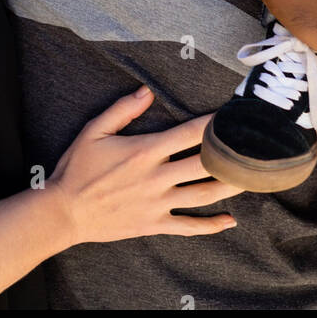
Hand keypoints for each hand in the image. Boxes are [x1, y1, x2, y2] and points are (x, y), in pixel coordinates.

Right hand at [48, 88, 240, 244]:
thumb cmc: (77, 168)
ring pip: (203, 194)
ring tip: (250, 176)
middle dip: (230, 153)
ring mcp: (158, 203)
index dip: (213, 124)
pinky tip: (230, 220)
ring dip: (229, 185)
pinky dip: (212, 225)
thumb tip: (146, 91)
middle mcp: (157, 177)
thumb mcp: (94, 131)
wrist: (64, 211)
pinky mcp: (154, 223)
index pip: (189, 134)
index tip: (232, 115)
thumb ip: (122, 109)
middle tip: (252, 145)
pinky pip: (188, 226)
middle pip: (204, 163)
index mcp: (145, 151)